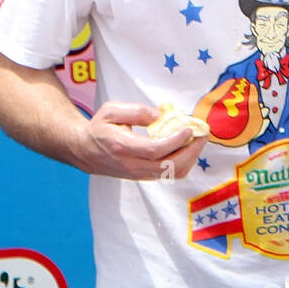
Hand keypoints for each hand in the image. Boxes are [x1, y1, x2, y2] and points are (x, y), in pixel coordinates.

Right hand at [74, 101, 204, 180]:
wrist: (86, 152)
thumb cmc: (99, 128)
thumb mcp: (111, 111)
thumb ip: (136, 111)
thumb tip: (161, 115)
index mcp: (123, 147)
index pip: (156, 149)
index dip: (176, 140)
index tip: (189, 127)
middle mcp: (133, 165)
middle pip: (170, 165)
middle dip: (191, 150)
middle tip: (202, 134)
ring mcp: (140, 174)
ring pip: (173, 173)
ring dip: (190, 157)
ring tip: (197, 140)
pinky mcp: (145, 176)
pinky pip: (170, 173)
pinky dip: (183, 161)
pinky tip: (186, 147)